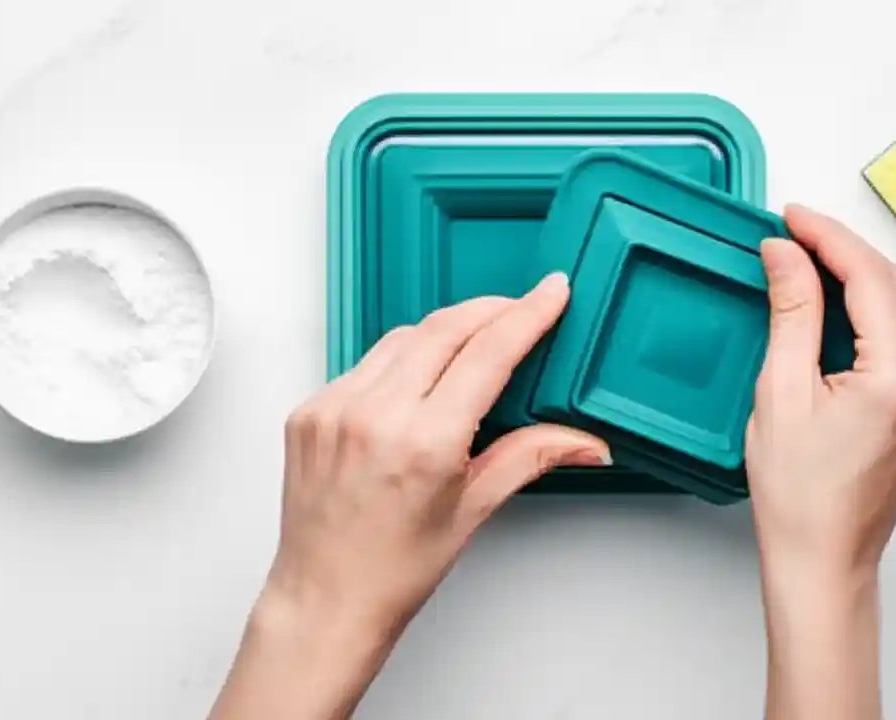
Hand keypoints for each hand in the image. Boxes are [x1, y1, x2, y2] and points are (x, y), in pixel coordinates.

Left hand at [210, 273, 609, 719]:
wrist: (324, 600)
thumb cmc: (394, 569)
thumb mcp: (474, 509)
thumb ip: (532, 457)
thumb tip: (587, 442)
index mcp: (422, 444)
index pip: (488, 353)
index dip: (527, 314)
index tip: (551, 292)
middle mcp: (373, 417)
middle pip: (445, 329)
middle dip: (490, 310)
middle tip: (521, 308)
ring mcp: (333, 409)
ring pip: (402, 337)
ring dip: (444, 331)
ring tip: (473, 345)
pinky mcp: (308, 410)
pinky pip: (364, 363)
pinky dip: (399, 360)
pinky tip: (418, 381)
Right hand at [748, 205, 895, 719]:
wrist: (825, 559)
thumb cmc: (800, 496)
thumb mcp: (780, 392)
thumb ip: (791, 311)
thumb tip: (786, 254)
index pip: (869, 277)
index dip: (827, 236)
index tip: (790, 216)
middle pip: (892, 285)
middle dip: (842, 251)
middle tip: (792, 232)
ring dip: (856, 279)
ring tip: (805, 262)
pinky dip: (869, 313)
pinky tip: (833, 306)